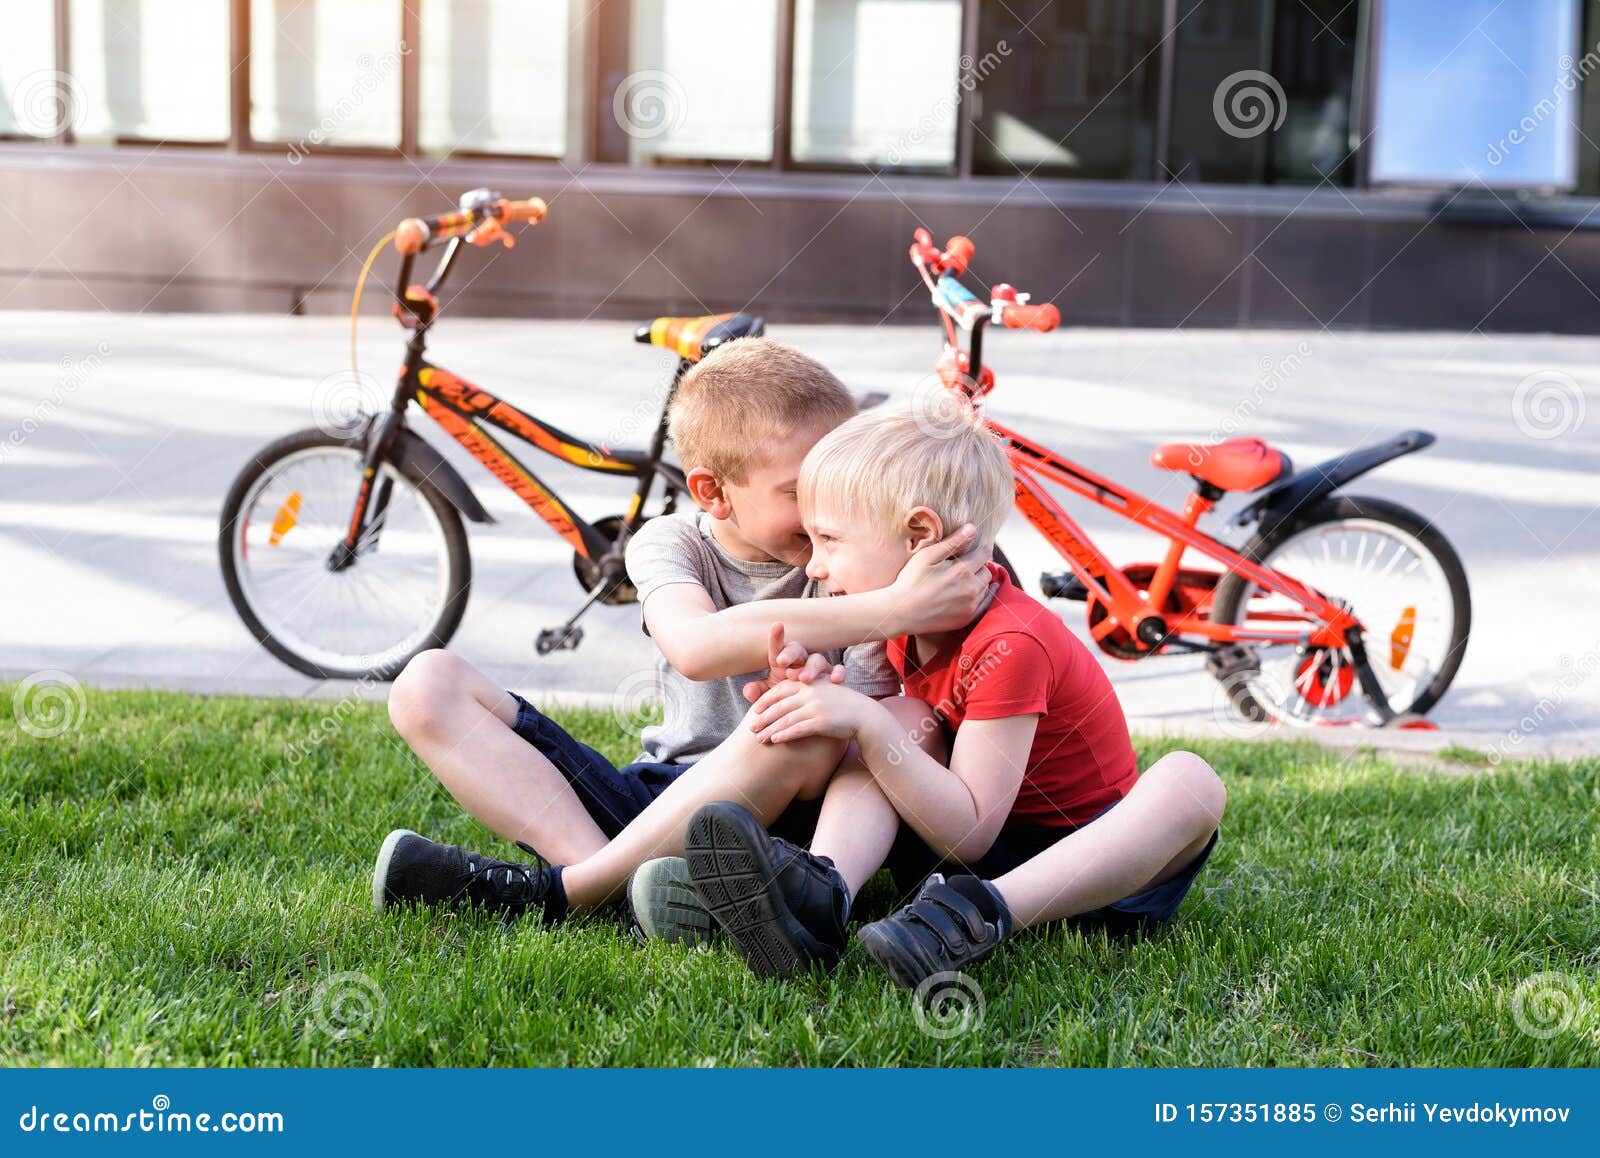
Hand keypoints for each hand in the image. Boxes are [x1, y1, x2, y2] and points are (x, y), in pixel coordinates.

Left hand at [742, 622, 845, 702]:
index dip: (777, 637)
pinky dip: (838, 673)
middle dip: (790, 653)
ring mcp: (819, 668)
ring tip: (803, 679)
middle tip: (782, 661)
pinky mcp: (833, 677)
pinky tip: (836, 680)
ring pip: (817, 660)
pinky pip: (838, 671)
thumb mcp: (774, 696)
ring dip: (810, 668)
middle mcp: (802, 661)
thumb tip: (749, 690)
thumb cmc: (789, 698)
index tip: (776, 626)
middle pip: (797, 650)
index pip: (778, 648)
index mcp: (785, 662)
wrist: (812, 710)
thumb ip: (761, 692)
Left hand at [748, 678, 869, 743]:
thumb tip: (789, 701)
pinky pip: (798, 729)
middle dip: (763, 717)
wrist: (865, 716)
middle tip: (751, 727)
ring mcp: (816, 707)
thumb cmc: (843, 706)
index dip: (766, 700)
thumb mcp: (825, 693)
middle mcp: (811, 693)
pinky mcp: (822, 722)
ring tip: (759, 739)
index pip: (781, 690)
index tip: (755, 710)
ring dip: (770, 730)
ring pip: (786, 719)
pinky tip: (775, 741)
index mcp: (810, 683)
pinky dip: (784, 735)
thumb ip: (808, 693)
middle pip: (780, 706)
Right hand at [885, 523, 997, 634]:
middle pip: (986, 571)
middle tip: (966, 564)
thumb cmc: (911, 581)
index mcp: (962, 571)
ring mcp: (970, 606)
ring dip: (979, 581)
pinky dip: (983, 596)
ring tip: (964, 579)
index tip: (975, 547)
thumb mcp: (928, 556)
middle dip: (979, 565)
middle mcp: (970, 589)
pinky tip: (977, 591)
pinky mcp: (967, 619)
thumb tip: (973, 528)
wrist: (901, 613)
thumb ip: (953, 542)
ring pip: (985, 587)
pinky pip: (985, 604)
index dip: (981, 548)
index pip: (984, 554)